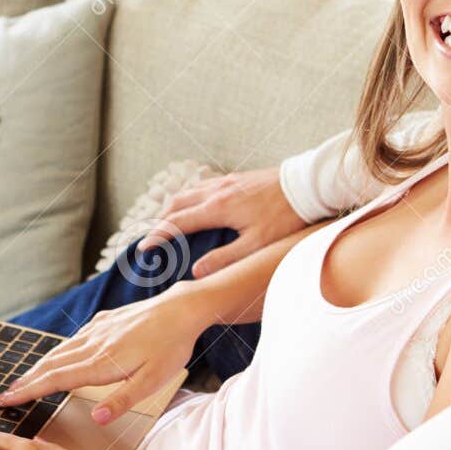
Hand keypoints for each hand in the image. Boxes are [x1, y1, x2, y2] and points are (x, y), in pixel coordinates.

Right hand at [0, 286, 204, 421]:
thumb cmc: (171, 346)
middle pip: (52, 364)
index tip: (6, 400)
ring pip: (62, 350)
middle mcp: (94, 344)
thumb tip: (97, 418)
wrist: (182, 308)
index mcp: (102, 362)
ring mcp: (99, 330)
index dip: (29, 391)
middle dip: (27, 380)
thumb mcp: (154, 381)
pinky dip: (60, 349)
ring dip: (40, 365)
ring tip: (26, 378)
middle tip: (5, 394)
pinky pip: (75, 337)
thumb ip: (124, 400)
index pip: (56, 379)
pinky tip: (61, 352)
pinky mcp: (107, 320)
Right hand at [139, 168, 304, 277]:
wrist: (307, 186)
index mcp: (217, 208)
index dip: (157, 236)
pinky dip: (191, 197)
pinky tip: (199, 206)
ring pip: (189, 191)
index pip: (177, 222)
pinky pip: (204, 186)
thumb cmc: (284, 217)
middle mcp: (216, 191)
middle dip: (160, 220)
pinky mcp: (237, 178)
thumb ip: (225, 258)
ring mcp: (227, 182)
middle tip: (153, 237)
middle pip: (176, 203)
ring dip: (175, 207)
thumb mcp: (256, 245)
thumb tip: (196, 271)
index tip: (143, 248)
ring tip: (170, 222)